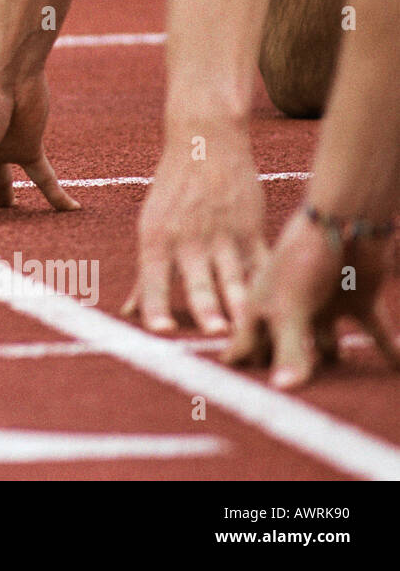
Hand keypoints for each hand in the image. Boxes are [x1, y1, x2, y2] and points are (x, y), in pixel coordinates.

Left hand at [124, 125, 265, 334]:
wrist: (205, 141)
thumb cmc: (173, 190)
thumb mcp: (152, 227)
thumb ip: (145, 273)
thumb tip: (128, 311)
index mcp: (156, 237)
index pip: (152, 278)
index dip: (156, 305)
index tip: (161, 331)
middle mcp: (187, 238)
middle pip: (198, 280)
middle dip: (207, 309)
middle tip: (215, 334)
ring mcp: (222, 233)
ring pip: (234, 276)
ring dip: (241, 304)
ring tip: (250, 329)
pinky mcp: (250, 228)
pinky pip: (261, 262)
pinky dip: (268, 286)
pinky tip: (278, 306)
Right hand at [225, 208, 398, 387]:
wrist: (347, 218)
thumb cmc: (303, 258)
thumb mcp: (291, 308)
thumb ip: (289, 349)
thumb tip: (284, 391)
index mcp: (261, 308)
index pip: (244, 347)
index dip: (242, 370)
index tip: (240, 397)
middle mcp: (288, 311)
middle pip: (285, 352)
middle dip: (289, 373)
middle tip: (295, 406)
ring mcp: (323, 307)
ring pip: (326, 348)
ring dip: (335, 364)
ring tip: (342, 390)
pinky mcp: (356, 301)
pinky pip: (375, 332)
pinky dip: (389, 350)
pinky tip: (399, 366)